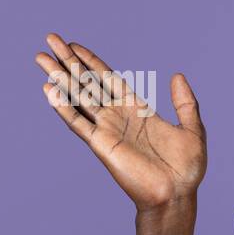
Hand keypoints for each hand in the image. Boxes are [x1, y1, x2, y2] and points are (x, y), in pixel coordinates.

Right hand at [35, 33, 206, 212]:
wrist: (176, 194)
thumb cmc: (186, 168)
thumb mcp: (192, 129)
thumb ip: (185, 102)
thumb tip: (178, 76)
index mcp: (136, 109)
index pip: (108, 79)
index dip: (91, 61)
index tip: (74, 45)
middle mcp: (117, 116)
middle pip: (87, 83)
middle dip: (69, 61)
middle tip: (50, 39)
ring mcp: (107, 129)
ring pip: (77, 97)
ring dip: (59, 77)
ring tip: (41, 58)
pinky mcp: (101, 144)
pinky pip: (77, 122)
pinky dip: (63, 106)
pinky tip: (49, 89)